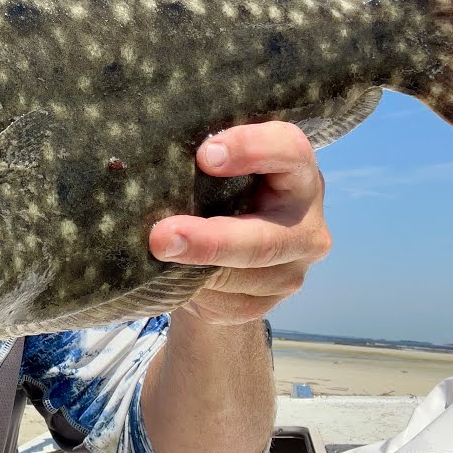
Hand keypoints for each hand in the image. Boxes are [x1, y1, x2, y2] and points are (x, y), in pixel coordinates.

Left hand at [150, 121, 331, 324]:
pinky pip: (228, 303)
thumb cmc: (212, 185)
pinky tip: (172, 276)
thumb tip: (146, 158)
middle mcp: (306, 221)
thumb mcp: (214, 166)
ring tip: (154, 256)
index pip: (289, 150)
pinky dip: (194, 289)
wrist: (221, 246)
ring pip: (241, 278)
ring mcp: (293, 268)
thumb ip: (199, 159)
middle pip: (265, 239)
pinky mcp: (270, 302)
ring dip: (192, 271)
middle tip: (161, 238)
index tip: (204, 156)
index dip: (251, 149)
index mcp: (297, 169)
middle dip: (210, 241)